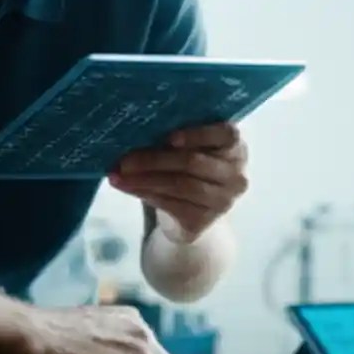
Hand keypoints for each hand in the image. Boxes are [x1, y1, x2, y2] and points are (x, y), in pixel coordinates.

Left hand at [108, 123, 248, 236]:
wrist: (190, 212)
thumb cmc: (188, 170)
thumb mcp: (188, 149)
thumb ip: (175, 139)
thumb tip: (135, 131)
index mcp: (234, 148)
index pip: (226, 135)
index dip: (198, 135)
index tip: (169, 137)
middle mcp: (234, 175)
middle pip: (193, 162)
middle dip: (155, 160)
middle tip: (124, 160)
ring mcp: (222, 201)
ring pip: (180, 185)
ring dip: (145, 179)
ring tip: (119, 175)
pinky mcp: (203, 221)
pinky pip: (171, 205)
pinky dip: (146, 194)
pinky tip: (128, 187)